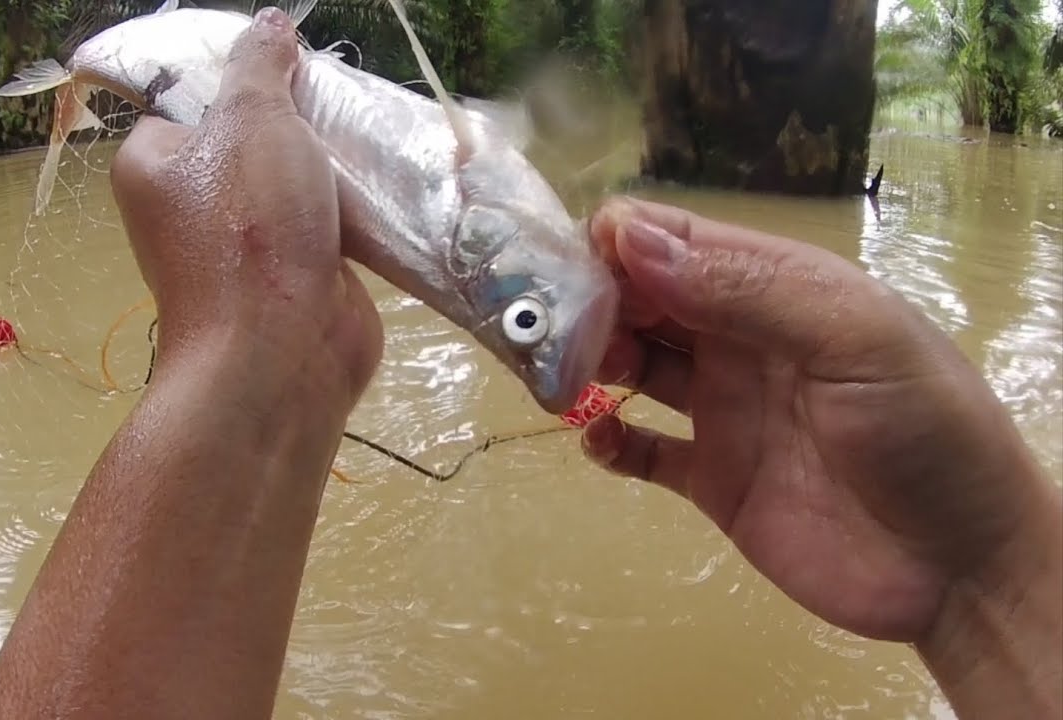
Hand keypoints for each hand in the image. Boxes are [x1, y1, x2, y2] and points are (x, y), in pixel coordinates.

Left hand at [108, 8, 381, 416]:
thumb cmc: (250, 230)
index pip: (193, 100)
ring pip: (293, 184)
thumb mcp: (253, 123)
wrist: (281, 355)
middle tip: (334, 111)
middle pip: (252, 140)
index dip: (244, 81)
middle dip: (298, 126)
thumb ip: (261, 68)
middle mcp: (191, 206)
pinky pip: (322, 226)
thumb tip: (270, 24)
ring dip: (329, 172)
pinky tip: (379, 195)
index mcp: (154, 165)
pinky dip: (349, 214)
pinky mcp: (291, 277)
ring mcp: (243, 247)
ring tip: (362, 148)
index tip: (291, 73)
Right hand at [581, 196, 1060, 646]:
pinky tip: (597, 440)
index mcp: (777, 288)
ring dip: (589, 362)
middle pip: (642, 299)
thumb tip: (628, 239)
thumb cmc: (924, 433)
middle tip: (537, 324)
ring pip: (633, 366)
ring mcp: (725, 409)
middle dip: (587, 301)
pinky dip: (610, 442)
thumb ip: (744, 288)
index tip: (565, 267)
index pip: (676, 242)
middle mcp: (742, 339)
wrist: (964, 567)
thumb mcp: (852, 338)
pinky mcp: (714, 480)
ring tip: (556, 376)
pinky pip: (644, 451)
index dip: (616, 244)